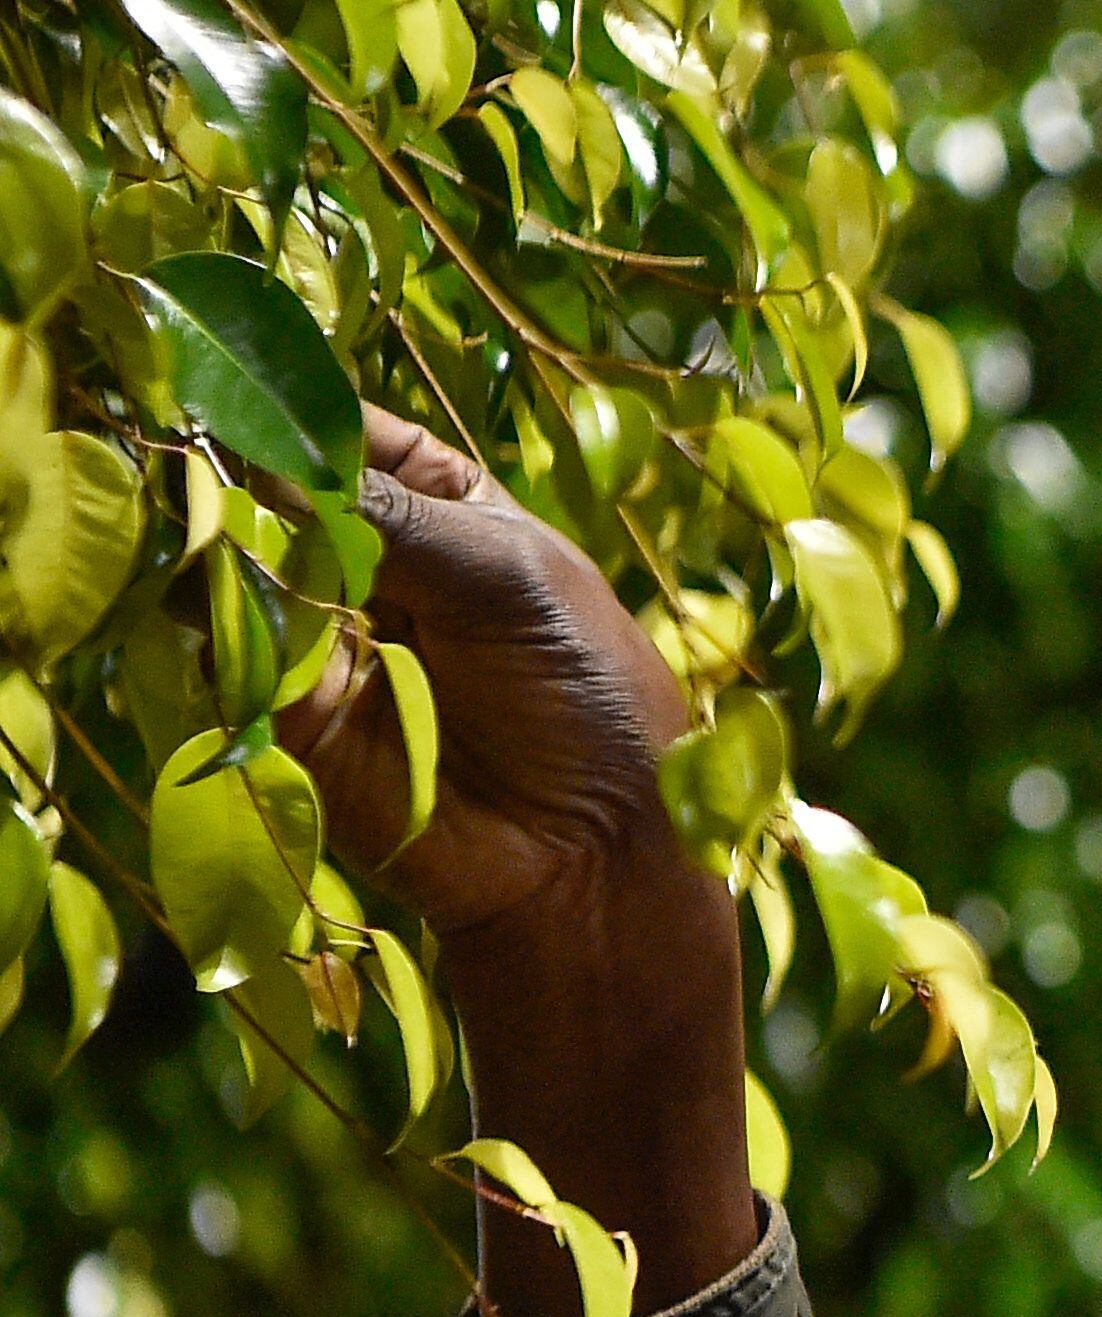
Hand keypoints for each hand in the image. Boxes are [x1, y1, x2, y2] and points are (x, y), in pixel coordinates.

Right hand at [283, 407, 757, 1316]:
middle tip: (227, 454)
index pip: (357, 439)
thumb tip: (274, 450)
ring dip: (233, 541)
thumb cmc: (585, 703)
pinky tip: (235, 594)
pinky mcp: (293, 711)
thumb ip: (392, 513)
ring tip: (238, 523)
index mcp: (454, 518)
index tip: (258, 389)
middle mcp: (382, 570)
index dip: (308, 413)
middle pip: (287, 496)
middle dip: (255, 475)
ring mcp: (331, 639)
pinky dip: (227, 616)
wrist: (585, 853)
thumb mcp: (509, 580)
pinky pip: (235, 645)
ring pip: (246, 564)